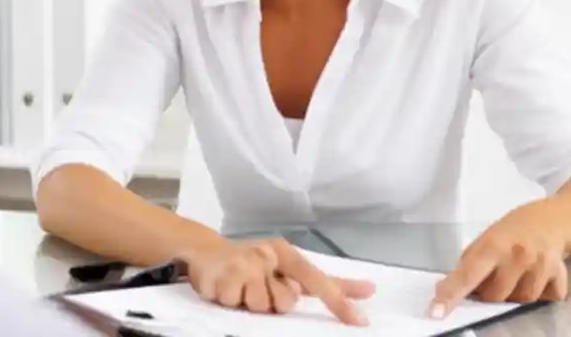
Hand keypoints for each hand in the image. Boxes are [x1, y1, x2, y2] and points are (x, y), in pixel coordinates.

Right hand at [181, 238, 373, 324]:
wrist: (204, 250)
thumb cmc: (251, 262)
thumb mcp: (284, 267)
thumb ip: (318, 282)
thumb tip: (366, 289)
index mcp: (285, 252)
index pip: (316, 279)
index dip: (339, 300)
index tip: (360, 321)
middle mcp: (268, 254)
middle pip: (285, 303)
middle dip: (270, 302)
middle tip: (256, 288)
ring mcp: (245, 262)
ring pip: (259, 306)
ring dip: (247, 303)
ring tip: (238, 287)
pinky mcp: (224, 274)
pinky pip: (234, 303)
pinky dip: (227, 300)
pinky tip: (222, 286)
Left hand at [430, 201, 569, 316]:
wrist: (552, 219)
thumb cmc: (513, 229)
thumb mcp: (487, 237)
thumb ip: (472, 262)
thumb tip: (451, 289)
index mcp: (494, 245)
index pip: (468, 275)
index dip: (451, 294)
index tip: (436, 311)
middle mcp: (518, 256)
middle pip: (495, 296)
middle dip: (489, 292)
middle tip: (494, 275)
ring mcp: (541, 267)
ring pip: (520, 301)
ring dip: (514, 294)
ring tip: (516, 273)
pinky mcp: (560, 276)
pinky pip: (546, 299)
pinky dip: (540, 293)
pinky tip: (538, 276)